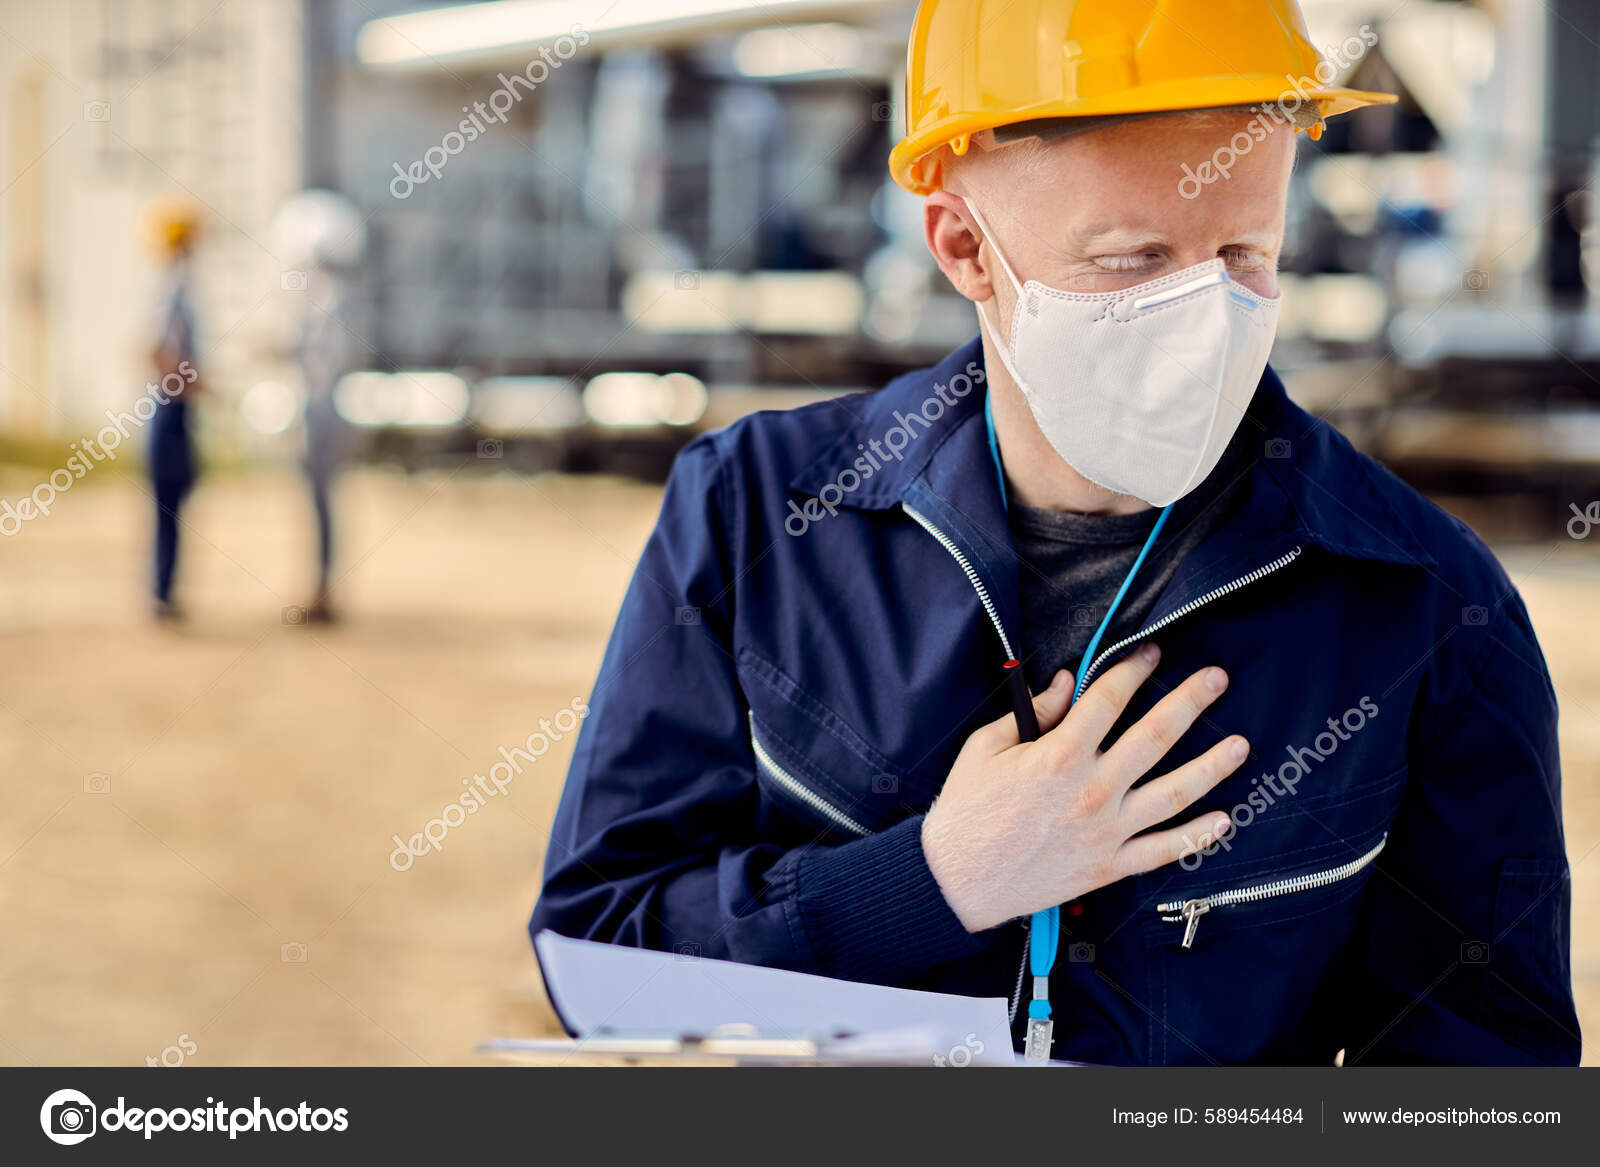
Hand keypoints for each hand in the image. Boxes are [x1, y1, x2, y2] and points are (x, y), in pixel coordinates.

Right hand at [922, 643, 1242, 932]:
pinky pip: (1163, 851)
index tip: (1152, 652)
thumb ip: (1033, 713)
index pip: (1109, 699)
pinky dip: (1197, 837)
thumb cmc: (966, 810)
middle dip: (1190, 701)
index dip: (1133, 669)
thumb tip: (1064, 682)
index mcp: (1059, 754)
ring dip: (1212, 765)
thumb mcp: (986, 747)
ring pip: (1175, 793)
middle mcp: (1093, 789)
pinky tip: (1224, 820)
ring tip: (1241, 744)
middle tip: (1217, 679)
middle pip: (1156, 736)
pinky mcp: (1109, 865)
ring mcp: (1106, 830)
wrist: (957, 881)